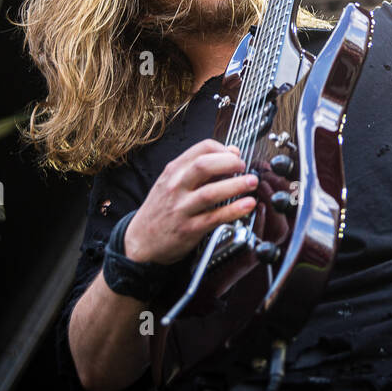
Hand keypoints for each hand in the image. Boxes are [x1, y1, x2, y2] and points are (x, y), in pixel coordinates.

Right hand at [124, 139, 258, 264]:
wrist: (140, 241)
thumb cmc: (161, 209)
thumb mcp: (172, 182)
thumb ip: (200, 167)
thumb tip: (232, 151)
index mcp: (173, 172)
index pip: (201, 149)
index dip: (223, 149)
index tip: (236, 155)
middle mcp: (176, 187)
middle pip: (204, 166)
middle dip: (229, 163)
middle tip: (244, 167)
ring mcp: (182, 208)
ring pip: (211, 192)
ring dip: (236, 186)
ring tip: (252, 182)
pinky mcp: (189, 229)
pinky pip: (214, 217)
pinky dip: (234, 210)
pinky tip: (247, 205)